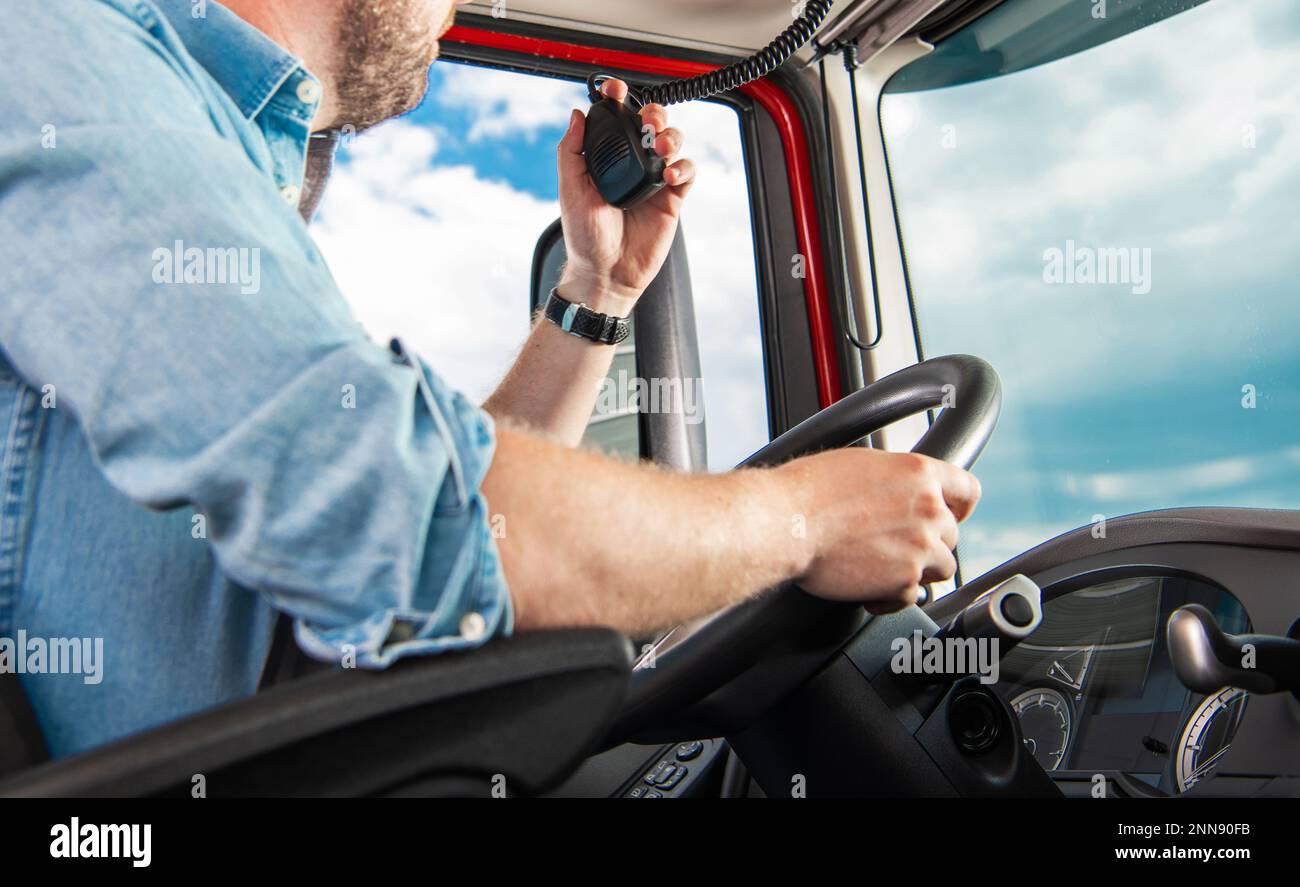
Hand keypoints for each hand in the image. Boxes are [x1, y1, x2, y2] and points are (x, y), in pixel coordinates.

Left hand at [556, 78, 695, 315]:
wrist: (606, 273)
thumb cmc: (585, 237)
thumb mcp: (570, 190)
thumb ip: (571, 151)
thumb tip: (577, 114)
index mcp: (607, 158)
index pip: (616, 120)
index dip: (618, 99)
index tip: (615, 89)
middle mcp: (633, 164)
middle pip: (653, 123)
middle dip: (655, 112)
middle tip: (649, 120)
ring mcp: (654, 180)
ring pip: (674, 142)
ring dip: (672, 136)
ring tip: (661, 147)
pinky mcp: (672, 199)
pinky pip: (687, 172)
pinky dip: (683, 167)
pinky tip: (669, 175)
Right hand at [775, 450, 981, 613]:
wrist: (786, 521)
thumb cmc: (808, 491)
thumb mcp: (860, 465)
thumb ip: (893, 481)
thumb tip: (896, 495)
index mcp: (919, 473)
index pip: (967, 490)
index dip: (959, 507)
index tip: (952, 517)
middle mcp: (928, 509)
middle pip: (951, 535)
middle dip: (927, 543)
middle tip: (895, 547)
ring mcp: (920, 546)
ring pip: (940, 567)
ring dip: (915, 570)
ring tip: (882, 569)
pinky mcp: (904, 581)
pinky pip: (912, 596)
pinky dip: (891, 597)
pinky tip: (868, 588)